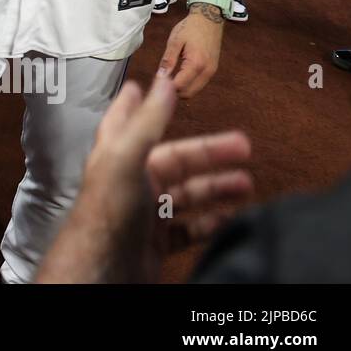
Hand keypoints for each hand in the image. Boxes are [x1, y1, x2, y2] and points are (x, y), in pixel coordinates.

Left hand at [34, 73, 253, 282]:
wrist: (103, 269)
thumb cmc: (108, 209)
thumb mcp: (126, 156)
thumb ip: (147, 121)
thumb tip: (163, 81)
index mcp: (118, 156)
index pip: (128, 122)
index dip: (139, 104)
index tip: (149, 85)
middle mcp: (130, 182)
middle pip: (174, 160)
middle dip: (208, 152)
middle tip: (245, 146)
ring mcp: (143, 214)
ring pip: (185, 195)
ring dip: (215, 187)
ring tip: (247, 183)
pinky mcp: (154, 242)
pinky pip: (187, 229)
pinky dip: (209, 223)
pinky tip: (230, 218)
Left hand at [158, 8, 223, 97]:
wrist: (210, 19)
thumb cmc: (191, 27)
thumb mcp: (175, 41)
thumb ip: (168, 60)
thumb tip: (160, 76)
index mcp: (196, 64)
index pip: (180, 86)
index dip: (166, 87)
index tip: (156, 82)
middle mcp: (207, 71)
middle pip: (188, 93)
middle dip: (174, 91)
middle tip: (162, 81)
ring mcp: (212, 72)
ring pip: (195, 91)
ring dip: (182, 89)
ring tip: (169, 78)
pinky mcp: (213, 70)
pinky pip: (199, 84)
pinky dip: (189, 84)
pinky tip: (179, 75)